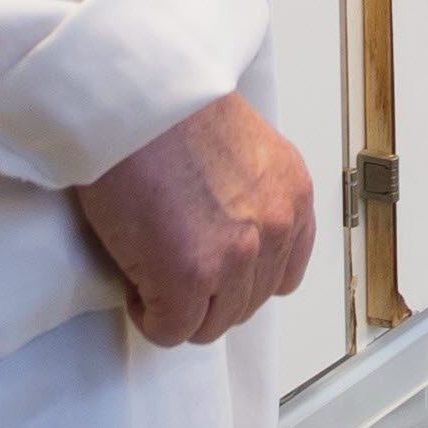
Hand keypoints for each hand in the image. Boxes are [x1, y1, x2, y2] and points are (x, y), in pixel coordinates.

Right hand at [73, 93, 314, 347]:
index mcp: (293, 192)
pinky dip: (148, 317)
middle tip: (170, 265)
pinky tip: (135, 282)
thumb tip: (228, 237)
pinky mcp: (190, 276)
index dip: (240, 277)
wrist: (135, 98)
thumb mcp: (244, 151)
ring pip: (210, 325)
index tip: (210, 264)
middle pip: (245, 303)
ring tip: (151, 271)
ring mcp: (237, 255)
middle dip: (207, 294)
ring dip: (179, 308)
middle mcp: (276, 226)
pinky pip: (171, 330)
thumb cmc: (172, 112)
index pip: (284, 271)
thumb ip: (251, 198)